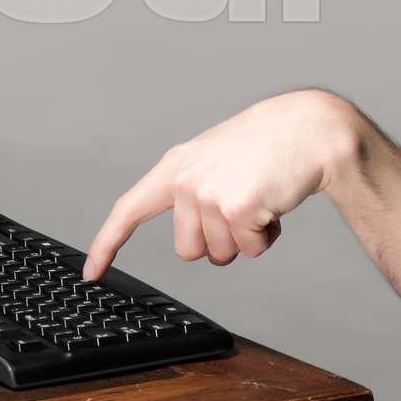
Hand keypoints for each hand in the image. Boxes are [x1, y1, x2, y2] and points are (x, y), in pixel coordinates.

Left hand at [80, 89, 359, 280]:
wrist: (309, 129)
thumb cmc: (270, 146)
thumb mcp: (217, 161)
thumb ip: (195, 192)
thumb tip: (193, 242)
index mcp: (177, 166)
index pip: (129, 209)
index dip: (108, 244)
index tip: (91, 271)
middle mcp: (186, 180)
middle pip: (189, 250)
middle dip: (220, 241)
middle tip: (243, 204)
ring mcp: (208, 194)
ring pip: (221, 254)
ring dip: (247, 237)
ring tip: (261, 198)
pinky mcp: (235, 208)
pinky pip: (250, 250)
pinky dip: (267, 237)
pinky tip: (274, 204)